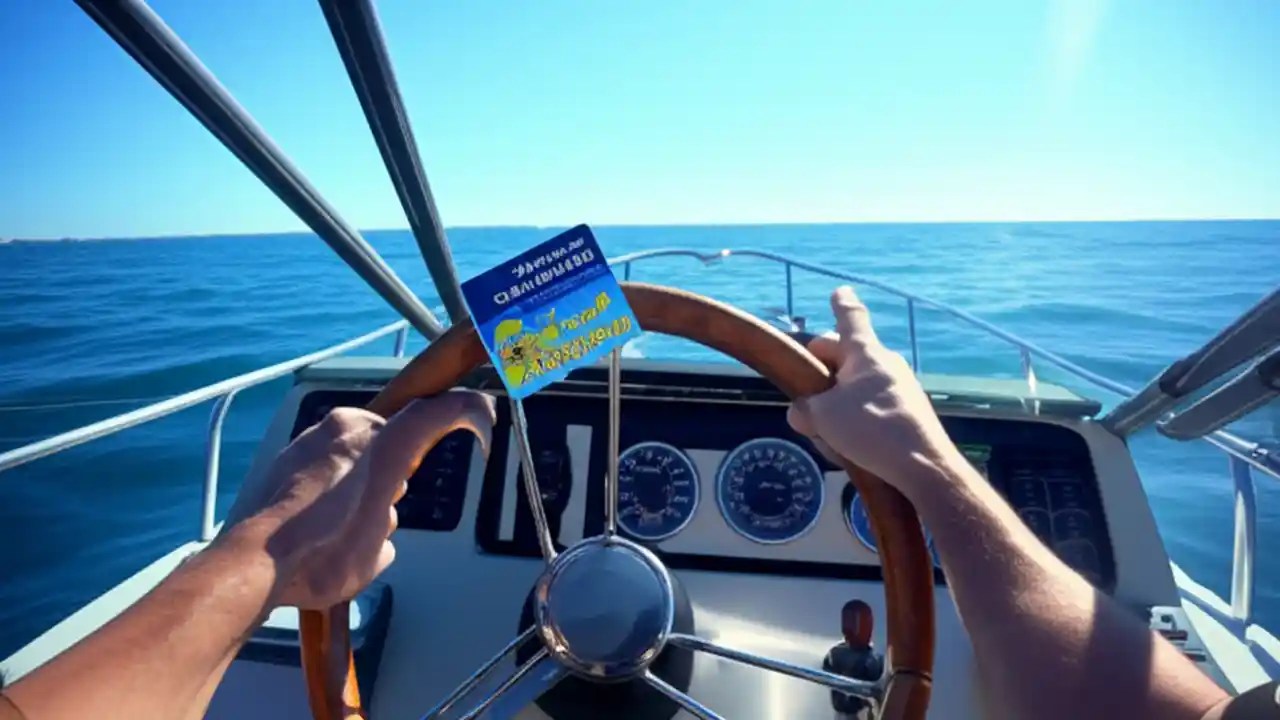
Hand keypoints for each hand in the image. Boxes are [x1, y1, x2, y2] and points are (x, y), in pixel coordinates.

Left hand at [219, 390, 495, 609]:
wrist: (253, 562)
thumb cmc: (321, 556)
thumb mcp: (375, 553)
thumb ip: (387, 528)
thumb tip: (379, 523)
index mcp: (384, 445)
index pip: (435, 411)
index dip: (465, 412)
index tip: (482, 413)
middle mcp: (350, 428)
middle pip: (390, 436)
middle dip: (393, 466)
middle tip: (383, 508)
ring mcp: (313, 436)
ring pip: (354, 446)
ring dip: (358, 474)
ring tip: (341, 521)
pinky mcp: (286, 450)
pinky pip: (322, 457)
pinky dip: (328, 480)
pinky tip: (315, 518)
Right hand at [787, 287, 963, 494]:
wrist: (923, 465)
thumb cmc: (870, 428)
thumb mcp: (823, 418)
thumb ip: (804, 409)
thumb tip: (801, 412)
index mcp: (864, 352)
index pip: (850, 317)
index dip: (841, 304)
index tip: (839, 292)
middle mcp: (885, 363)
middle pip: (846, 357)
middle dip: (822, 374)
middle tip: (807, 400)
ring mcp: (900, 387)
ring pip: (857, 387)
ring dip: (838, 404)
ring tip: (830, 436)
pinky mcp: (908, 412)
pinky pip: (873, 407)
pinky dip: (856, 420)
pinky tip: (852, 448)